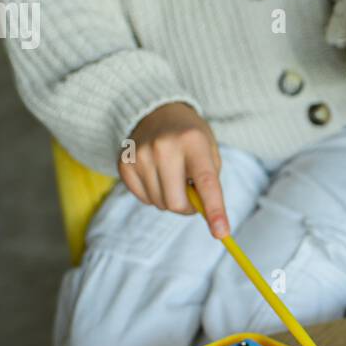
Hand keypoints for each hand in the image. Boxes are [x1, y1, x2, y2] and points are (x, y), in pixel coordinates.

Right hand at [119, 102, 229, 238]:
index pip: (205, 182)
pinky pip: (143, 199)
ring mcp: (140, 155)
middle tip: (192, 196)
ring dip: (170, 199)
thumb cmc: (190, 138)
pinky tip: (156, 175)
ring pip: (159, 204)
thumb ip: (209, 183)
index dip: (214, 209)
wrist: (156, 113)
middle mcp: (163, 146)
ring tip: (172, 177)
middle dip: (187, 208)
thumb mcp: (209, 151)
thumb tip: (204, 216)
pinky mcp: (123, 164)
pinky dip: (154, 195)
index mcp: (192, 141)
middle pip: (176, 202)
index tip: (221, 232)